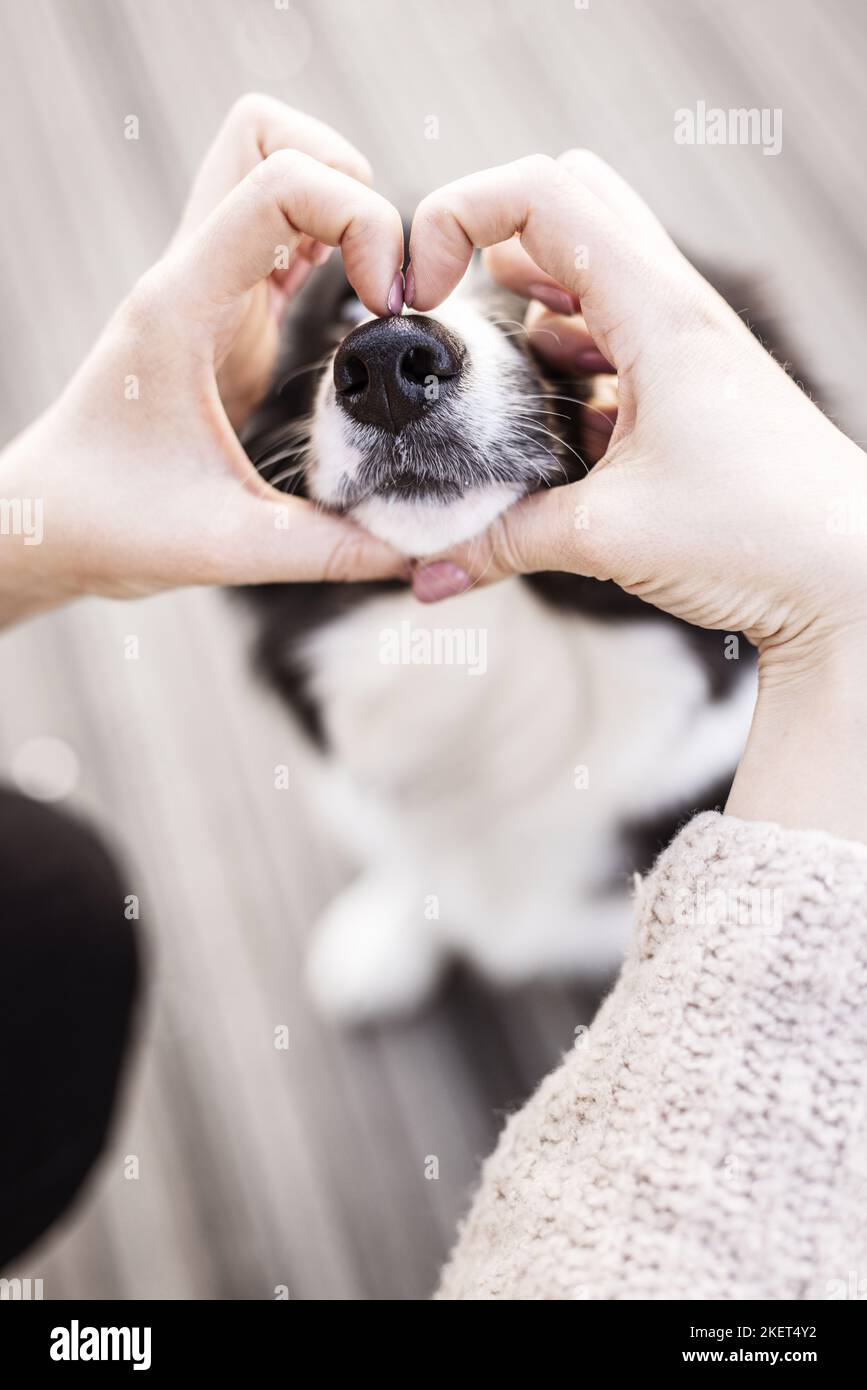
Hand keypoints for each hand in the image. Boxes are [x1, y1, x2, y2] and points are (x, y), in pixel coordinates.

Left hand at [0, 95, 406, 624]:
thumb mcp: (226, 548)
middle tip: (382, 273)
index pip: (276, 182)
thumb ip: (327, 548)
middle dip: (346, 180)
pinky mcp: (222, 312)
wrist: (52, 524)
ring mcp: (205, 287)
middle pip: (264, 135)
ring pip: (272, 170)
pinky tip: (357, 310)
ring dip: (339, 207)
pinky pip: (282, 235)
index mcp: (180, 306)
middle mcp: (189, 276)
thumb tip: (419, 549)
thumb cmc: (113, 525)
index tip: (388, 301)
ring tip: (376, 290)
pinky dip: (330, 247)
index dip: (357, 217)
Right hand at [406, 152, 866, 840]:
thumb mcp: (607, 538)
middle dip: (492, 240)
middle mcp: (675, 311)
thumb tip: (431, 570)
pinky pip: (611, 342)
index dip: (458, 215)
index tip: (420, 288)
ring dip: (530, 309)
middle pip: (571, 204)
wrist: (848, 581)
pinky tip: (548, 430)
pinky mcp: (688, 391)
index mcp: (657, 312)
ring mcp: (684, 347)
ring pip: (591, 275)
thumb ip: (503, 543)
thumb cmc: (759, 536)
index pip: (543, 192)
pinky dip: (565, 364)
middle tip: (454, 306)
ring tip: (493, 381)